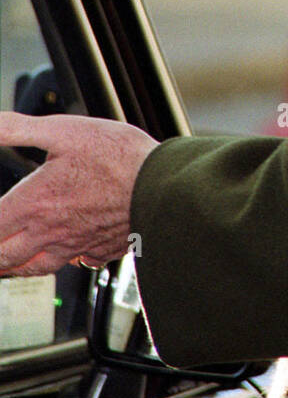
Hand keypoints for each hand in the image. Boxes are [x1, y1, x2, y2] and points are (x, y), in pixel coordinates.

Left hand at [0, 112, 158, 275]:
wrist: (162, 184)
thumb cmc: (118, 157)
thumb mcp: (63, 130)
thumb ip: (17, 129)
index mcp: (36, 203)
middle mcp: (52, 231)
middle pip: (6, 257)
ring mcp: (77, 244)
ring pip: (35, 268)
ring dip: (15, 268)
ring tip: (8, 264)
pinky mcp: (102, 249)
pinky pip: (75, 264)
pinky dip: (62, 263)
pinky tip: (64, 255)